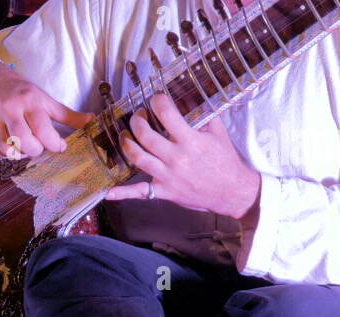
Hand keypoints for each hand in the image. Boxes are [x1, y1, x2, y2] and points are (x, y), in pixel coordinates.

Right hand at [0, 63, 93, 158]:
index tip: (60, 145)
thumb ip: (66, 114)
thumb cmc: (18, 89)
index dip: (55, 143)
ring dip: (21, 154)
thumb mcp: (43, 97)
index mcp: (29, 101)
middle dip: (36, 149)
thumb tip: (90, 121)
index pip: (43, 130)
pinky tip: (15, 147)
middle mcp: (10, 110)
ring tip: (27, 147)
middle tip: (40, 145)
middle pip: (25, 142)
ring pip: (9, 149)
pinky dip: (8, 154)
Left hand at [105, 94, 261, 219]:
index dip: (158, 103)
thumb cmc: (225, 161)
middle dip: (136, 121)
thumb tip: (190, 99)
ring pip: (137, 158)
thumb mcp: (218, 134)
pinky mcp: (163, 192)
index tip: (155, 99)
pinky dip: (122, 194)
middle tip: (137, 116)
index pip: (167, 115)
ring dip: (126, 144)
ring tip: (124, 135)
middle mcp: (176, 157)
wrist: (232, 191)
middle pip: (145, 136)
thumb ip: (203, 116)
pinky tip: (107, 192)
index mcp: (190, 140)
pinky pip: (139, 192)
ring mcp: (167, 176)